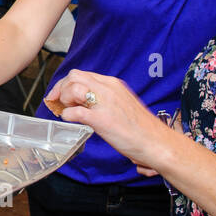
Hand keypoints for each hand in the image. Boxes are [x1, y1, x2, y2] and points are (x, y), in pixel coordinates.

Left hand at [45, 70, 174, 170]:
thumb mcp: (120, 104)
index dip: (66, 84)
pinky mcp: (101, 119)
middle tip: (60, 103)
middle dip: (62, 88)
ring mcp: (104, 103)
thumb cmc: (139, 128)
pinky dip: (68, 115)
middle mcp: (108, 88)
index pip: (81, 74)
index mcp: (113, 84)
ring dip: (64, 99)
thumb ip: (102, 99)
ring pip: (73, 88)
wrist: (155, 141)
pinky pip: (75, 111)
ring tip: (68, 111)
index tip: (60, 95)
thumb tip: (82, 103)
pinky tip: (71, 121)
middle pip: (74, 76)